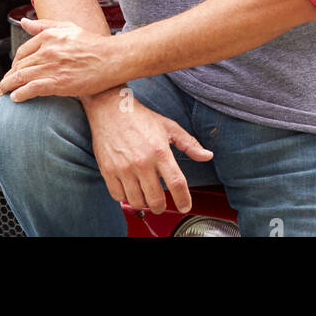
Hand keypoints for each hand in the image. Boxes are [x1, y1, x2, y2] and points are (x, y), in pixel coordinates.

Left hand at [0, 17, 124, 100]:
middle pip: (19, 65)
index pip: (22, 51)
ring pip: (21, 77)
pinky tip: (16, 98)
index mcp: (48, 36)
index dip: (15, 63)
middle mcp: (47, 50)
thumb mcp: (68, 27)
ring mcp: (52, 67)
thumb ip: (44, 25)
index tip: (13, 70)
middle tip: (4, 84)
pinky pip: (31, 89)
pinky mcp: (58, 83)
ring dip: (8, 86)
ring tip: (4, 92)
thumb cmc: (94, 44)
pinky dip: (20, 94)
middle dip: (9, 76)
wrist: (113, 59)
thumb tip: (24, 22)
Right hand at [83, 90, 213, 214]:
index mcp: (160, 151)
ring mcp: (123, 168)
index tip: (185, 206)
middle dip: (161, 207)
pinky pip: (118, 196)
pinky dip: (125, 198)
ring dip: (143, 203)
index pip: (176, 184)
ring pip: (137, 202)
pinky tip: (129, 189)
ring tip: (144, 195)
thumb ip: (189, 144)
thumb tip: (207, 155)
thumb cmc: (140, 118)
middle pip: (156, 200)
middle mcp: (142, 162)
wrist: (109, 108)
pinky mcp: (108, 170)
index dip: (183, 200)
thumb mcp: (169, 127)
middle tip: (161, 204)